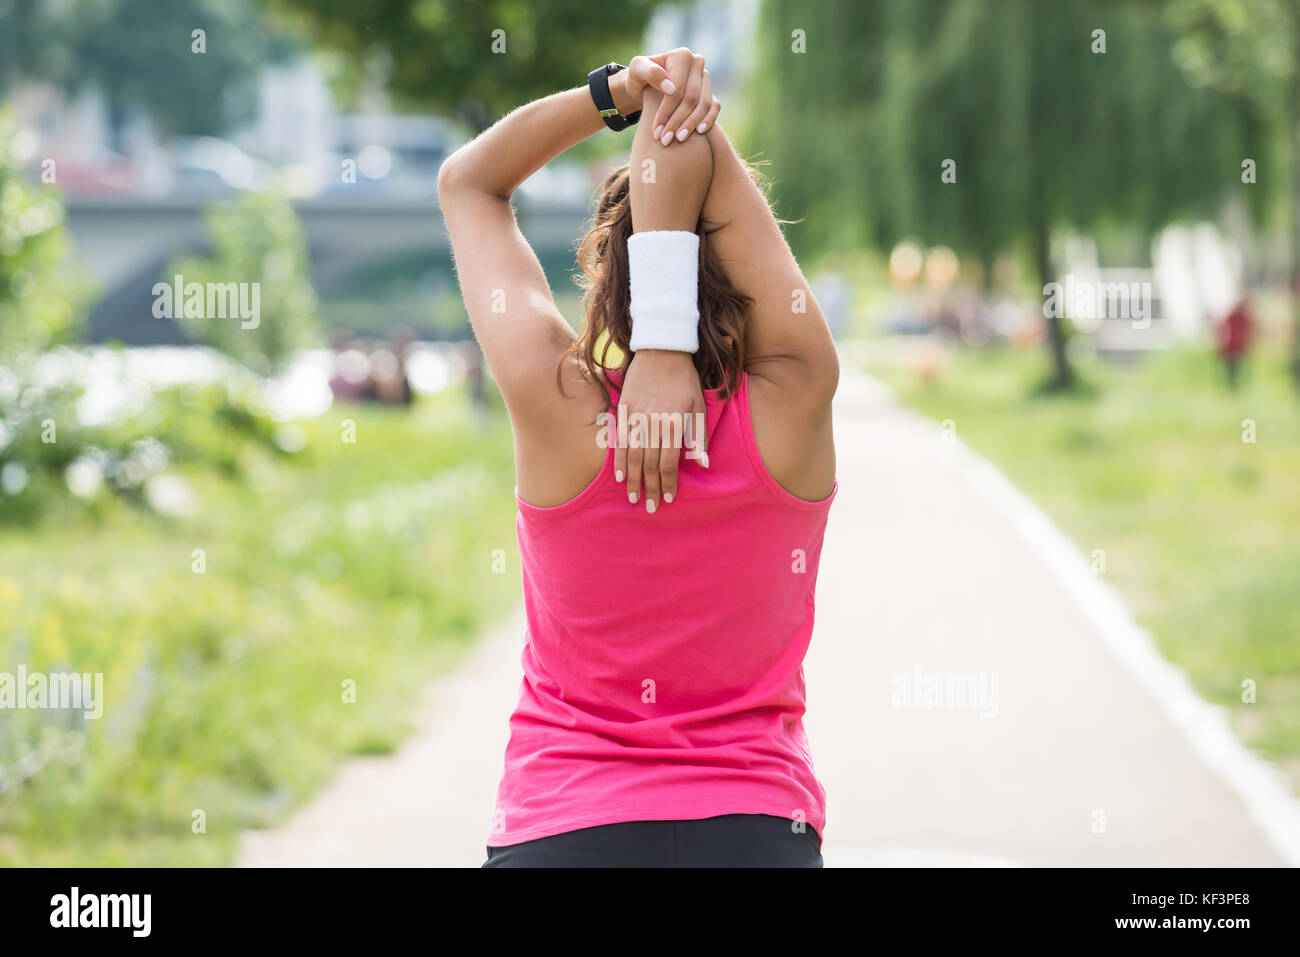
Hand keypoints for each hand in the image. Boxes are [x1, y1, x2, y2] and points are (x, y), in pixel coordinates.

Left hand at [612, 49, 720, 144]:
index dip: (667, 112)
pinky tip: (699, 132)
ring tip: (678, 139)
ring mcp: (705, 78)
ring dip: (691, 125)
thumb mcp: (637, 70)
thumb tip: (671, 88)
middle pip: (691, 98)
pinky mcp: (709, 90)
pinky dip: (708, 120)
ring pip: (703, 105)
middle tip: (665, 140)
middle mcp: (697, 63)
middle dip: (678, 122)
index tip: (656, 130)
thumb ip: (650, 73)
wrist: (646, 84)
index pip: (678, 89)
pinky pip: (714, 107)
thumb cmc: (639, 76)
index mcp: (682, 55)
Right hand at [615, 350, 709, 513]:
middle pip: (650, 463)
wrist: (661, 350)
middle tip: (650, 507)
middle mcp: (653, 422)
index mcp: (673, 422)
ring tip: (633, 497)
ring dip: (633, 480)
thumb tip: (702, 464)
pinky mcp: (624, 410)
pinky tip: (621, 475)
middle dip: (650, 488)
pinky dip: (620, 460)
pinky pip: (621, 441)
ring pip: (633, 456)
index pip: (669, 462)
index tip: (667, 498)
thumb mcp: (699, 405)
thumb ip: (698, 435)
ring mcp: (636, 417)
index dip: (668, 482)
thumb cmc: (684, 380)